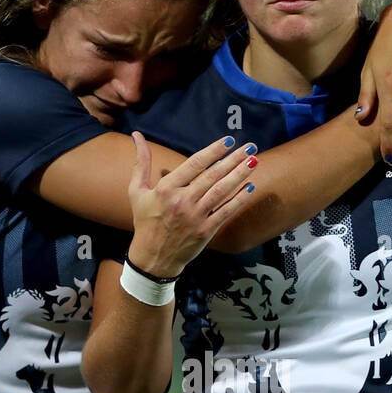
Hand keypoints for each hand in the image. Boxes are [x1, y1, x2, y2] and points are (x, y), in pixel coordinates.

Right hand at [126, 132, 257, 277]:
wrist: (153, 257)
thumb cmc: (145, 221)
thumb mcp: (137, 191)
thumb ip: (141, 162)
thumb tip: (137, 135)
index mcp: (166, 189)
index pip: (195, 164)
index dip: (214, 151)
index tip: (229, 141)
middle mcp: (182, 201)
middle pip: (213, 176)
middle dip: (234, 160)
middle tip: (250, 147)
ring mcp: (195, 217)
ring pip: (222, 191)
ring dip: (240, 175)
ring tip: (254, 162)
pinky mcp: (205, 231)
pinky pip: (225, 212)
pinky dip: (239, 200)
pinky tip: (250, 187)